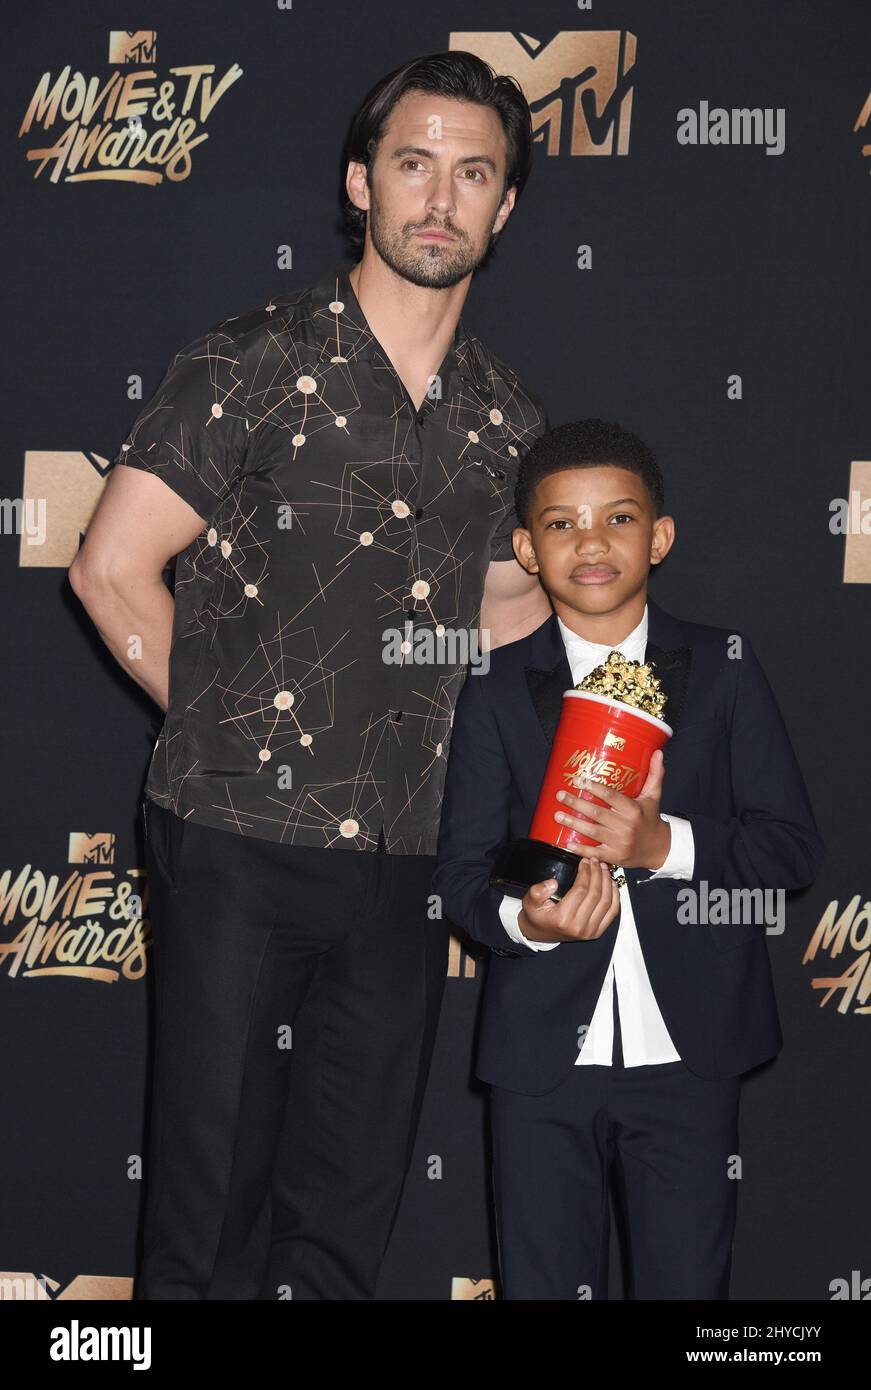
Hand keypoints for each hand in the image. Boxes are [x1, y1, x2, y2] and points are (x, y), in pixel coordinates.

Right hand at [518, 859, 619, 943]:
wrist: (541, 934)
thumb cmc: (537, 915)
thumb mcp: (529, 901)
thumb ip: (537, 891)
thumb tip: (552, 883)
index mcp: (562, 918)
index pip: (580, 890)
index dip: (585, 873)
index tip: (584, 860)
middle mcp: (579, 927)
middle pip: (595, 895)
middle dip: (597, 874)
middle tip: (595, 861)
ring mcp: (590, 931)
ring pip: (606, 902)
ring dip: (607, 882)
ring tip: (603, 868)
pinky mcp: (597, 932)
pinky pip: (612, 912)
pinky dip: (615, 897)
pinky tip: (612, 884)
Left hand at [552, 749, 670, 869]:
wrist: (658, 848)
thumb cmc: (651, 818)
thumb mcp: (654, 796)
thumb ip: (654, 774)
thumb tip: (658, 752)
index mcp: (633, 809)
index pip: (611, 796)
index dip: (593, 787)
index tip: (577, 780)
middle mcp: (626, 826)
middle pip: (597, 813)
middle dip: (576, 803)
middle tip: (560, 795)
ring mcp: (620, 843)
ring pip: (592, 832)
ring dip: (573, 823)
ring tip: (557, 814)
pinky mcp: (615, 856)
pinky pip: (594, 852)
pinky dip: (580, 849)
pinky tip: (567, 842)